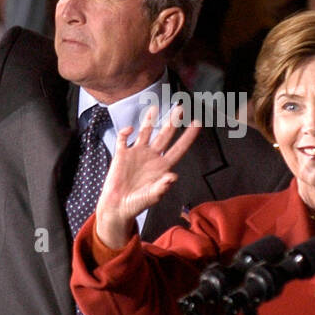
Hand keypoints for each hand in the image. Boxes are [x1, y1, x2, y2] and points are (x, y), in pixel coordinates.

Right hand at [94, 106, 199, 247]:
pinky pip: (123, 138)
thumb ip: (162, 187)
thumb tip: (173, 176)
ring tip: (155, 107)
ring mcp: (137, 154)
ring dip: (149, 120)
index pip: (179, 148)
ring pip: (145, 132)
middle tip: (180, 108)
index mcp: (162, 166)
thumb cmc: (137, 204)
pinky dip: (125, 132)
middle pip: (164, 135)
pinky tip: (129, 130)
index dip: (188, 136)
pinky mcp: (122, 154)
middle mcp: (152, 157)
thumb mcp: (152, 197)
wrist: (117, 207)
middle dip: (172, 122)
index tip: (197, 123)